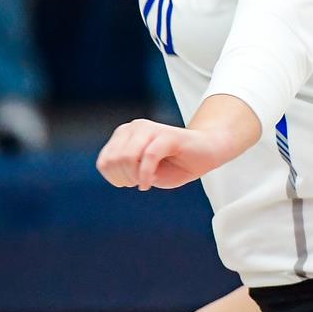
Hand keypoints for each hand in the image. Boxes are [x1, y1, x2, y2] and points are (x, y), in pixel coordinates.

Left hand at [96, 114, 244, 191]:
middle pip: (113, 160)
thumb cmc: (175, 165)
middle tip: (140, 182)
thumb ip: (125, 169)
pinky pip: (148, 156)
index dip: (115, 179)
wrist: (207, 153)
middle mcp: (135, 127)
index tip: (131, 183)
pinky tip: (148, 184)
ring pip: (126, 157)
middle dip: (124, 178)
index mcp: (125, 134)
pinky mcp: (167, 135)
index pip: (104, 162)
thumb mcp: (144, 172)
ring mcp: (151, 129)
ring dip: (134, 177)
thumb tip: (114, 169)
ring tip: (145, 181)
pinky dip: (144, 175)